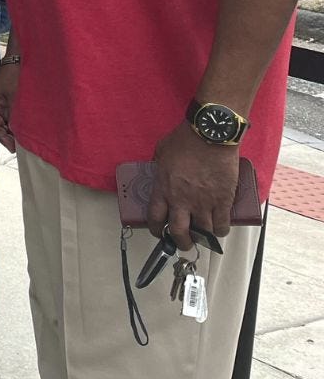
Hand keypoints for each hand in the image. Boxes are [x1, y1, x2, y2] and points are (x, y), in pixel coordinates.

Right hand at [0, 62, 18, 152]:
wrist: (23, 56)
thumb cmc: (17, 73)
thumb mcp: (15, 95)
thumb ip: (15, 113)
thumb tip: (17, 131)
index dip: (3, 139)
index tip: (14, 148)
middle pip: (0, 126)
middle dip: (9, 137)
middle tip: (22, 149)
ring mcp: (4, 103)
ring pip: (7, 123)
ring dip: (15, 131)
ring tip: (26, 142)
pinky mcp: (13, 101)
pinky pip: (14, 116)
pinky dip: (19, 124)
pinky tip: (29, 129)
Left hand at [149, 123, 240, 249]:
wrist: (210, 135)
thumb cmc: (185, 139)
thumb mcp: (161, 152)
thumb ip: (159, 166)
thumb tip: (159, 170)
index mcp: (163, 189)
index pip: (155, 218)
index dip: (157, 230)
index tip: (160, 232)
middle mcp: (182, 200)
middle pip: (179, 232)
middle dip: (181, 242)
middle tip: (184, 243)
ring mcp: (203, 202)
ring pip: (203, 232)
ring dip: (203, 238)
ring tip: (204, 238)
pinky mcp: (223, 200)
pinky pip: (222, 224)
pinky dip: (220, 231)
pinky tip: (219, 230)